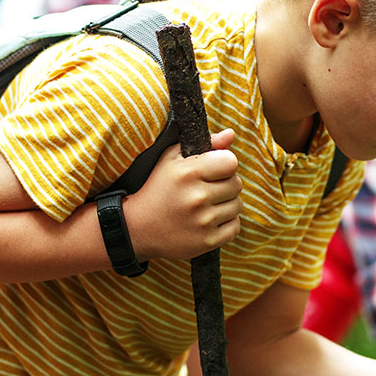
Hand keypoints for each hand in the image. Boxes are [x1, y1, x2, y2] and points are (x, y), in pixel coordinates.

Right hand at [125, 129, 241, 259]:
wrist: (138, 228)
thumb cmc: (158, 188)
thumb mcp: (172, 159)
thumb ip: (205, 143)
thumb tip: (231, 134)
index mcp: (188, 173)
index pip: (231, 162)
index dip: (224, 165)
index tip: (213, 171)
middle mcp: (197, 197)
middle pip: (237, 184)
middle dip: (226, 185)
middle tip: (207, 189)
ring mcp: (203, 221)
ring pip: (237, 206)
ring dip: (227, 204)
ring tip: (207, 206)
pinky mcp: (207, 241)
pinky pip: (235, 227)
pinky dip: (227, 223)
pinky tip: (209, 221)